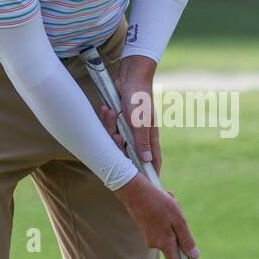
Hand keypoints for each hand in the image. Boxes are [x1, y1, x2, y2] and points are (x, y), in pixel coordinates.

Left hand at [97, 54, 160, 172]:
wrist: (131, 73)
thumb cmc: (138, 96)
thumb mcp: (139, 121)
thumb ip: (142, 141)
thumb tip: (147, 161)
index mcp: (150, 136)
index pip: (153, 161)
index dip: (148, 174)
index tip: (143, 186)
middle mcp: (142, 134)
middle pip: (131, 152)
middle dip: (120, 149)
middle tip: (115, 137)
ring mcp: (132, 126)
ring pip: (118, 139)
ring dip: (110, 129)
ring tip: (110, 113)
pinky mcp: (122, 119)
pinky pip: (112, 127)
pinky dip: (107, 121)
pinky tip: (106, 109)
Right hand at [116, 173, 197, 258]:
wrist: (135, 192)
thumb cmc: (159, 204)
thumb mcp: (178, 220)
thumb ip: (186, 239)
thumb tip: (194, 256)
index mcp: (165, 243)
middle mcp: (156, 244)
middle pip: (175, 245)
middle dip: (180, 231)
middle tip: (178, 211)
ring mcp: (150, 237)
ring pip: (169, 233)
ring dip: (173, 219)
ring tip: (169, 202)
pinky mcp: (146, 230)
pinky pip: (162, 226)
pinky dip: (166, 216)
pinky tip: (163, 201)